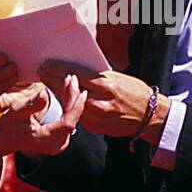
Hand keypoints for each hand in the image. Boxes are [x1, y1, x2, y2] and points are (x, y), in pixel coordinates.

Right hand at [0, 74, 85, 159]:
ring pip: (72, 119)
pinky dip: (68, 105)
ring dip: (72, 100)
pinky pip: (68, 120)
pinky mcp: (60, 139)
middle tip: (72, 79)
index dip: (75, 106)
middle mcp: (56, 145)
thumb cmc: (8, 126)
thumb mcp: (16, 112)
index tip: (79, 90)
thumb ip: (31, 104)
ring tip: (70, 82)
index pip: (68, 123)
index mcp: (46, 140)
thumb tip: (45, 94)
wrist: (4, 139)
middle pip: (72, 119)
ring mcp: (59, 144)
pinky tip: (67, 91)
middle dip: (74, 98)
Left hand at [37, 59, 163, 140]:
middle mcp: (100, 102)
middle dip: (52, 80)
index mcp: (106, 85)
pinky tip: (61, 98)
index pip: (76, 74)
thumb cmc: (135, 92)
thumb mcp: (118, 78)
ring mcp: (97, 117)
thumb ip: (98, 76)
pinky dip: (69, 105)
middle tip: (41, 72)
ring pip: (69, 104)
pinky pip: (77, 114)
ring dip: (57, 93)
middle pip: (68, 90)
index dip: (58, 69)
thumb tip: (78, 70)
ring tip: (48, 83)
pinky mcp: (96, 127)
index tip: (46, 64)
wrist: (149, 116)